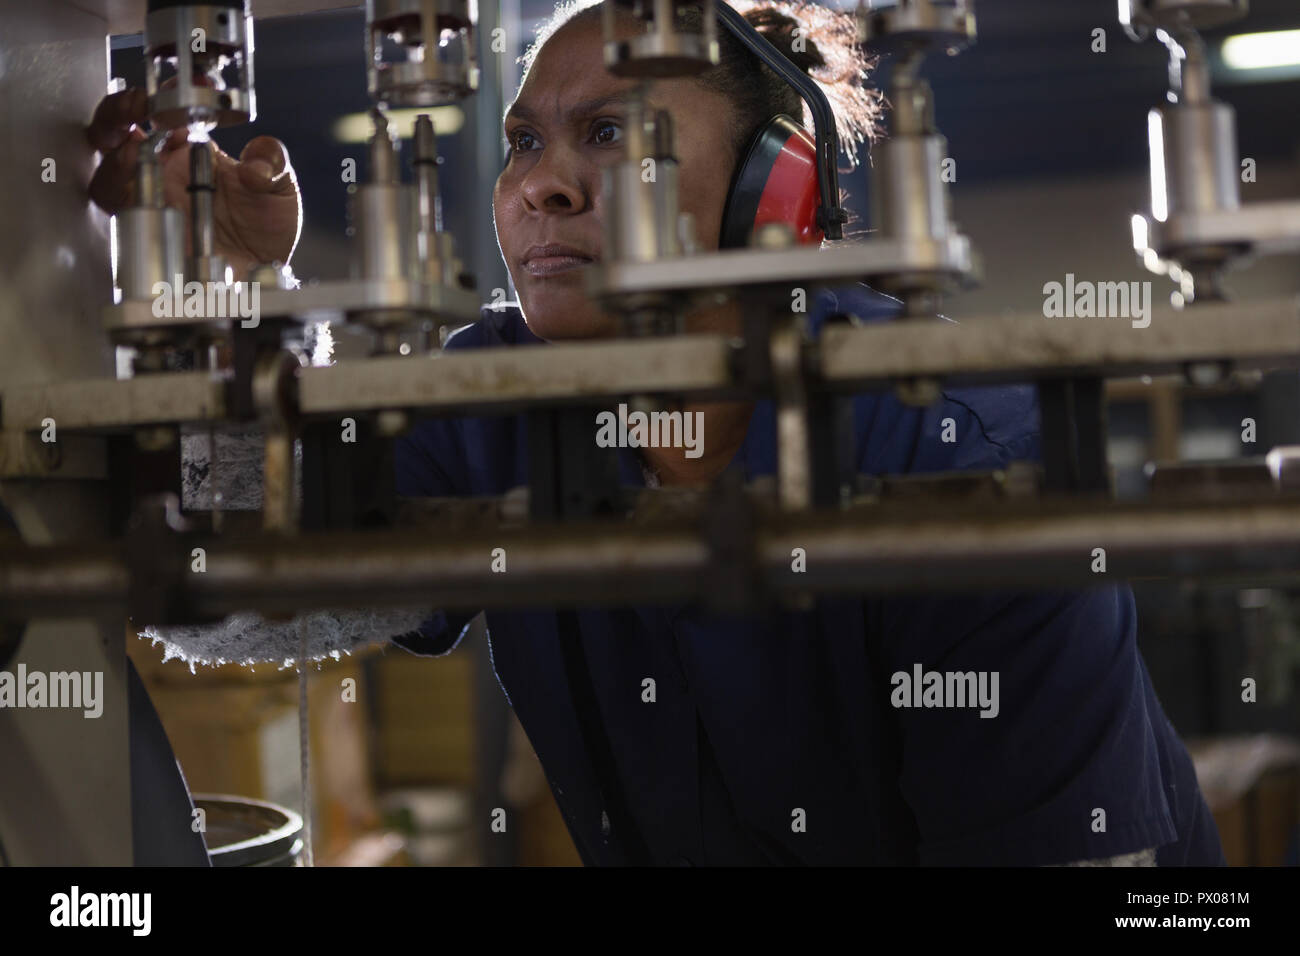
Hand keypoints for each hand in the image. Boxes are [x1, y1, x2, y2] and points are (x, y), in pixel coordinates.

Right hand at [86, 87, 301, 280]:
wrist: (264, 270)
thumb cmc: (266, 225)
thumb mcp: (280, 185)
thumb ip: (272, 162)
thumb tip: (253, 166)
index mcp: (188, 149)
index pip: (158, 111)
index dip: (161, 95)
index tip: (180, 90)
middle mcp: (161, 173)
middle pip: (113, 134)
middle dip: (116, 114)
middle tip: (137, 107)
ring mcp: (151, 204)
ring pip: (108, 176)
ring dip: (116, 160)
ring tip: (135, 149)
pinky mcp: (149, 234)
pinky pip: (123, 218)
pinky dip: (127, 200)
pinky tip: (147, 195)